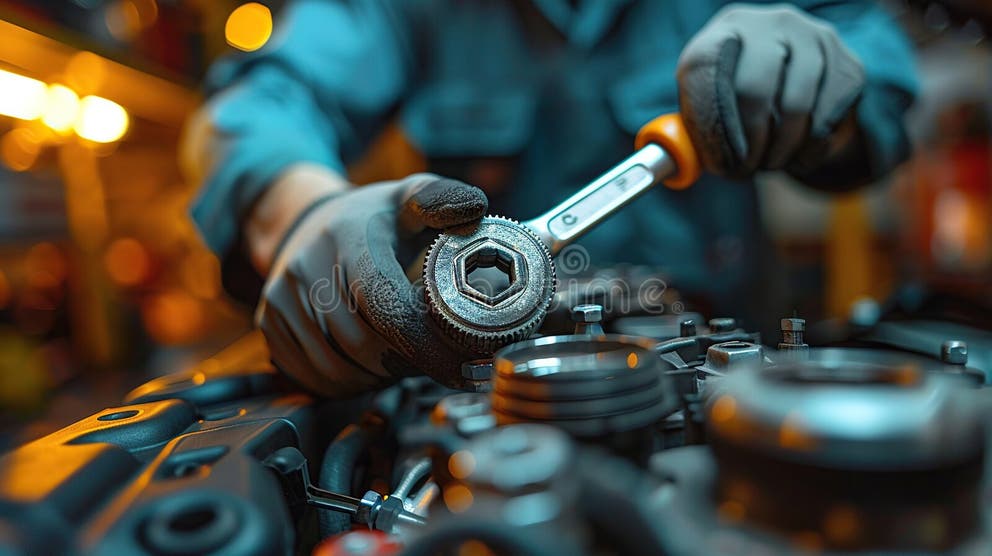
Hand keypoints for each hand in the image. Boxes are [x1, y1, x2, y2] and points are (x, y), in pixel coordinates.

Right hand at [256, 174, 488, 396]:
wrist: (308, 223)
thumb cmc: (372, 219)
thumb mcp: (407, 198)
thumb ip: (443, 199)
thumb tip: (476, 208)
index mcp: (346, 237)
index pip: (384, 305)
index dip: (424, 343)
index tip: (460, 364)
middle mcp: (306, 268)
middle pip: (363, 345)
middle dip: (408, 364)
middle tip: (439, 364)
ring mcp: (281, 299)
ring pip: (338, 369)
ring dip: (380, 378)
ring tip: (407, 363)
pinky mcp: (270, 325)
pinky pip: (314, 377)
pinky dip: (350, 385)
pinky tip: (373, 368)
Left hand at [677, 3, 865, 178]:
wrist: (797, 71)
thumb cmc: (739, 95)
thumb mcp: (709, 102)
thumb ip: (690, 128)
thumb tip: (677, 165)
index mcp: (724, 31)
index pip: (706, 66)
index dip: (707, 121)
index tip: (716, 162)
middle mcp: (769, 24)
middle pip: (754, 88)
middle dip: (749, 143)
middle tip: (745, 172)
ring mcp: (813, 38)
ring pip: (796, 106)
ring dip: (780, 150)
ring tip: (769, 166)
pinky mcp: (847, 63)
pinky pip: (828, 117)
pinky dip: (810, 149)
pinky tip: (797, 158)